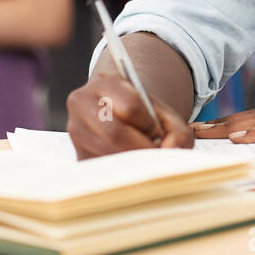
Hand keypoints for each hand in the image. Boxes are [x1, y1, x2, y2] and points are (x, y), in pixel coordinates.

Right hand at [66, 69, 195, 158]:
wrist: (123, 117)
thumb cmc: (145, 116)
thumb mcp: (165, 115)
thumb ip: (178, 131)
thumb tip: (171, 150)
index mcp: (104, 82)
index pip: (130, 107)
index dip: (150, 125)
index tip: (158, 132)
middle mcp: (82, 103)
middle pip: (114, 133)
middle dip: (142, 147)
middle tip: (155, 151)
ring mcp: (75, 131)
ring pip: (106, 153)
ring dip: (133, 162)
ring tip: (144, 156)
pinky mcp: (77, 154)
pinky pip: (102, 169)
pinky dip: (122, 172)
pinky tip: (132, 166)